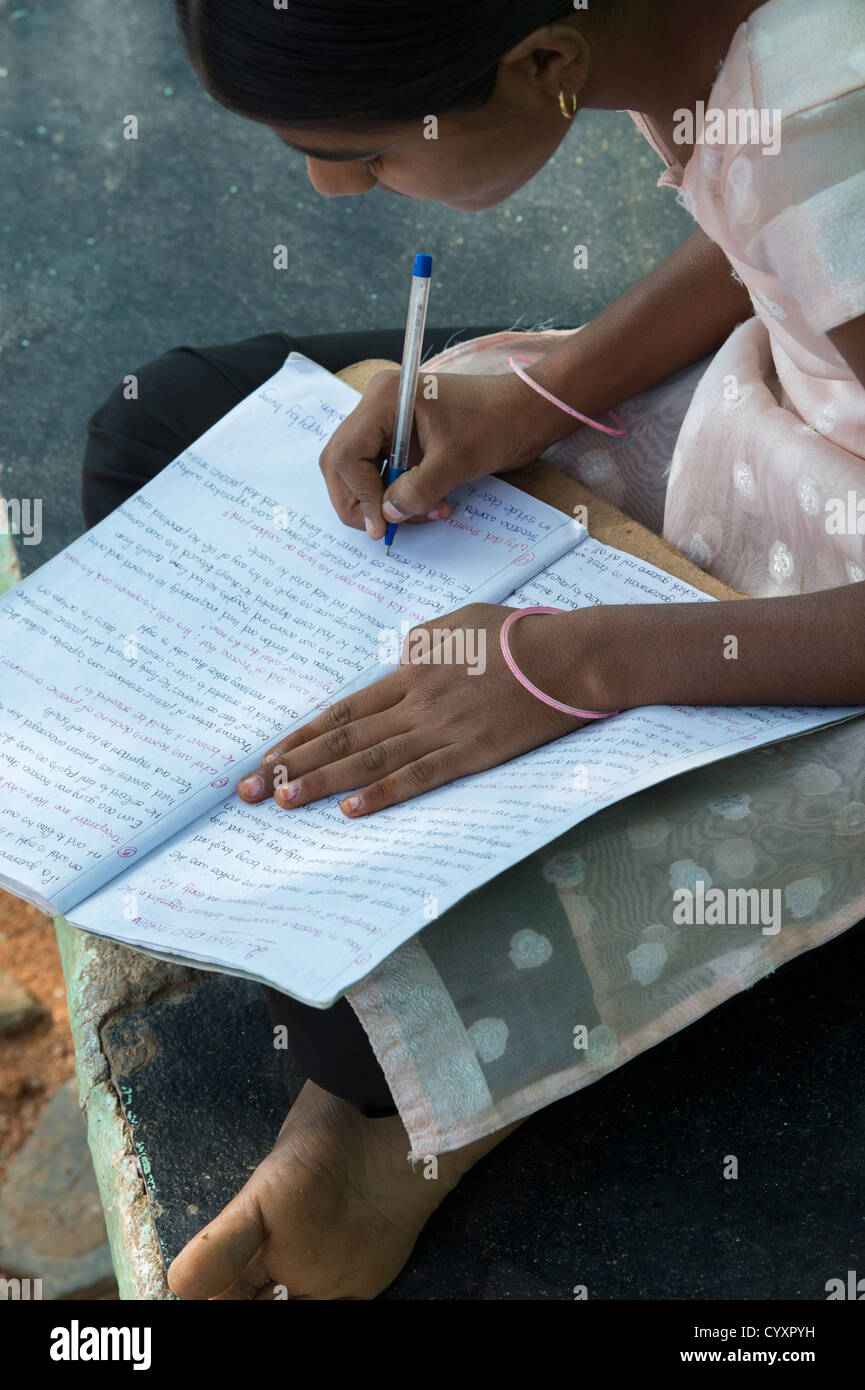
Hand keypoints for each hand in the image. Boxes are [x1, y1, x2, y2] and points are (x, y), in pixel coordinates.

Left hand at [237, 605, 598, 815]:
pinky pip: (421, 775)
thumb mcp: (455, 626)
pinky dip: (384, 793)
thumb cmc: (516, 635)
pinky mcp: (472, 751)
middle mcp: (416, 700)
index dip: (301, 736)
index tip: (267, 757)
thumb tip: (398, 664)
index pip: (343, 710)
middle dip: (292, 766)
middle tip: (250, 791)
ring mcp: (442, 727)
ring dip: (323, 782)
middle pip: (343, 738)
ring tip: (284, 803)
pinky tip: (353, 810)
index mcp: (410, 669)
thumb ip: (419, 648)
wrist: (568, 656)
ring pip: (371, 758)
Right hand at [319, 370, 566, 538]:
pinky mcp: (401, 439)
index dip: (359, 495)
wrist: (526, 414)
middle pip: (342, 463)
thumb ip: (418, 491)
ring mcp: (388, 423)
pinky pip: (384, 474)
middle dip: (363, 502)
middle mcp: (379, 407)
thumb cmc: (496, 424)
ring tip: (425, 513)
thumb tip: (386, 516)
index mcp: (385, 400)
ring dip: (385, 502)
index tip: (381, 526)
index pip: (347, 454)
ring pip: (360, 473)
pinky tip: (432, 506)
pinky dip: (400, 496)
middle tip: (386, 530)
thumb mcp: (456, 461)